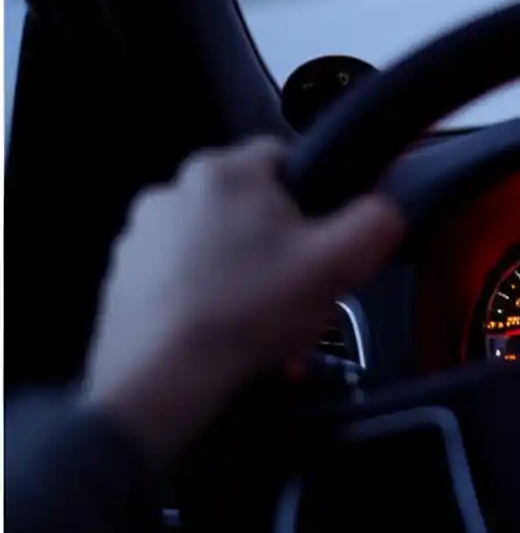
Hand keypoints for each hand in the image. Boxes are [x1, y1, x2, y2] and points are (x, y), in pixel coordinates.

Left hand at [82, 137, 403, 466]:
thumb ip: (375, 223)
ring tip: (254, 316)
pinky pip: (175, 273)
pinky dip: (197, 293)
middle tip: (293, 286)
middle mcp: (172, 186)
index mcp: (226, 170)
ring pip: (209, 239)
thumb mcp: (337, 266)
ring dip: (233, 266)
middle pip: (245, 203)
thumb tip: (387, 207)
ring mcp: (138, 232)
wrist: (162, 375)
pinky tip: (216, 328)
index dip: (311, 197)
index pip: (282, 157)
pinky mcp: (119, 275)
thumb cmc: (252, 309)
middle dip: (271, 237)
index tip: (320, 241)